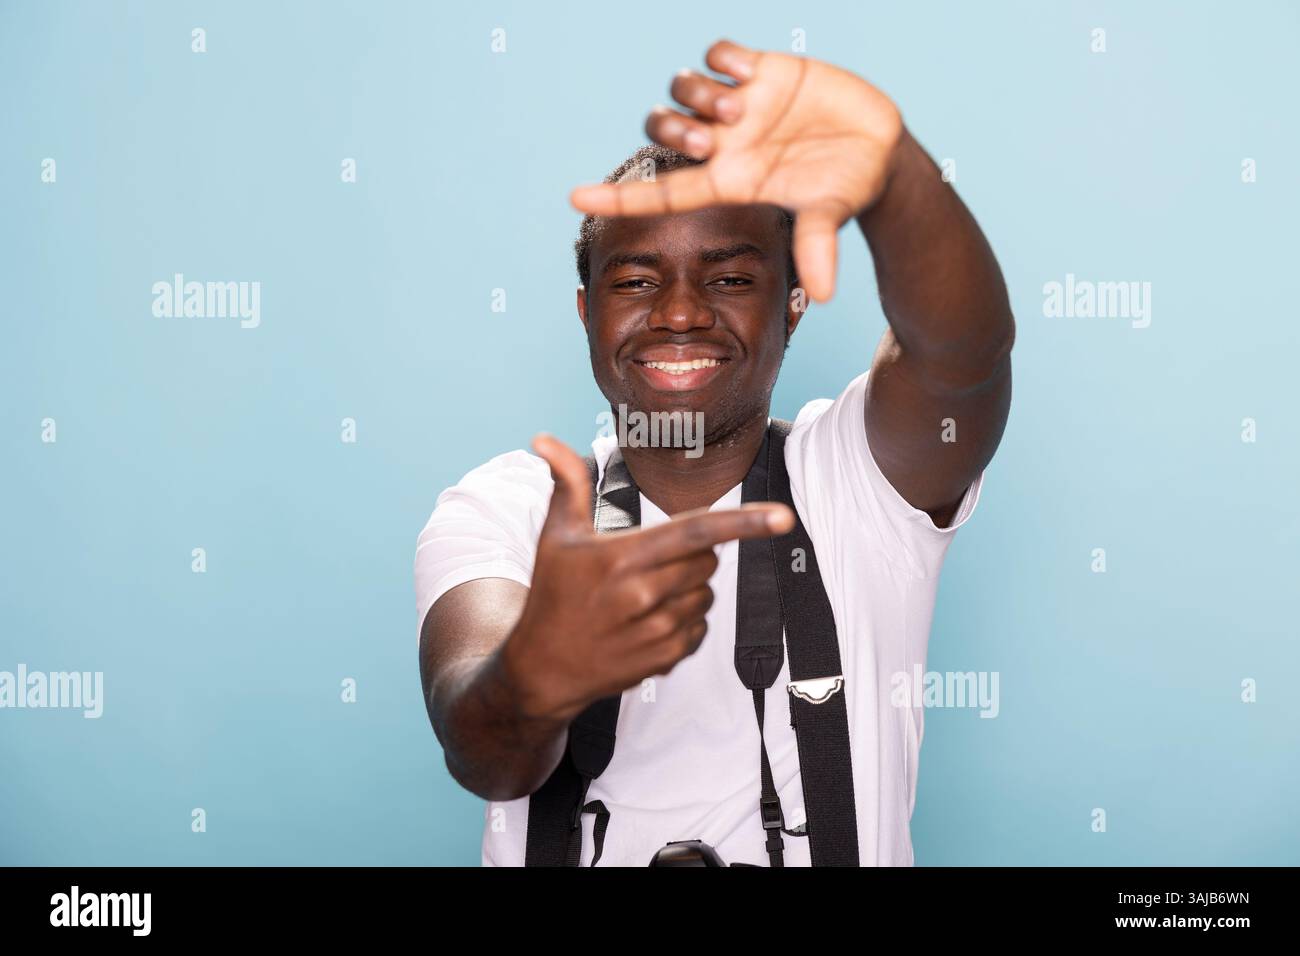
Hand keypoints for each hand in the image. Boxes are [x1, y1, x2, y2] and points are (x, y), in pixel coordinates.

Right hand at [502, 434, 793, 723]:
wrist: (543, 669)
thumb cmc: (552, 595)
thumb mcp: (555, 536)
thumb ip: (566, 483)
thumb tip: (543, 439)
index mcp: (621, 557)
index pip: (696, 531)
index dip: (744, 522)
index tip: (784, 517)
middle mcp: (642, 595)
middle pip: (707, 561)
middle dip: (691, 556)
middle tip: (650, 564)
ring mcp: (656, 632)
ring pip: (707, 594)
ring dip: (687, 589)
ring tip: (642, 598)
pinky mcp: (665, 659)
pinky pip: (701, 628)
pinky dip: (684, 622)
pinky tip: (647, 624)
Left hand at [570, 39, 903, 302]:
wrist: (876, 149)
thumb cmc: (846, 188)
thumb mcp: (829, 214)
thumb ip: (818, 247)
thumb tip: (822, 296)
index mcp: (728, 182)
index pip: (660, 192)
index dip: (616, 195)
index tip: (573, 197)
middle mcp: (724, 144)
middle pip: (663, 132)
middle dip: (674, 132)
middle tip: (710, 137)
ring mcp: (739, 106)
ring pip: (682, 88)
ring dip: (698, 94)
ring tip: (739, 106)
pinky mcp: (762, 71)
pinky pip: (719, 53)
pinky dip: (723, 57)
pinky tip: (750, 71)